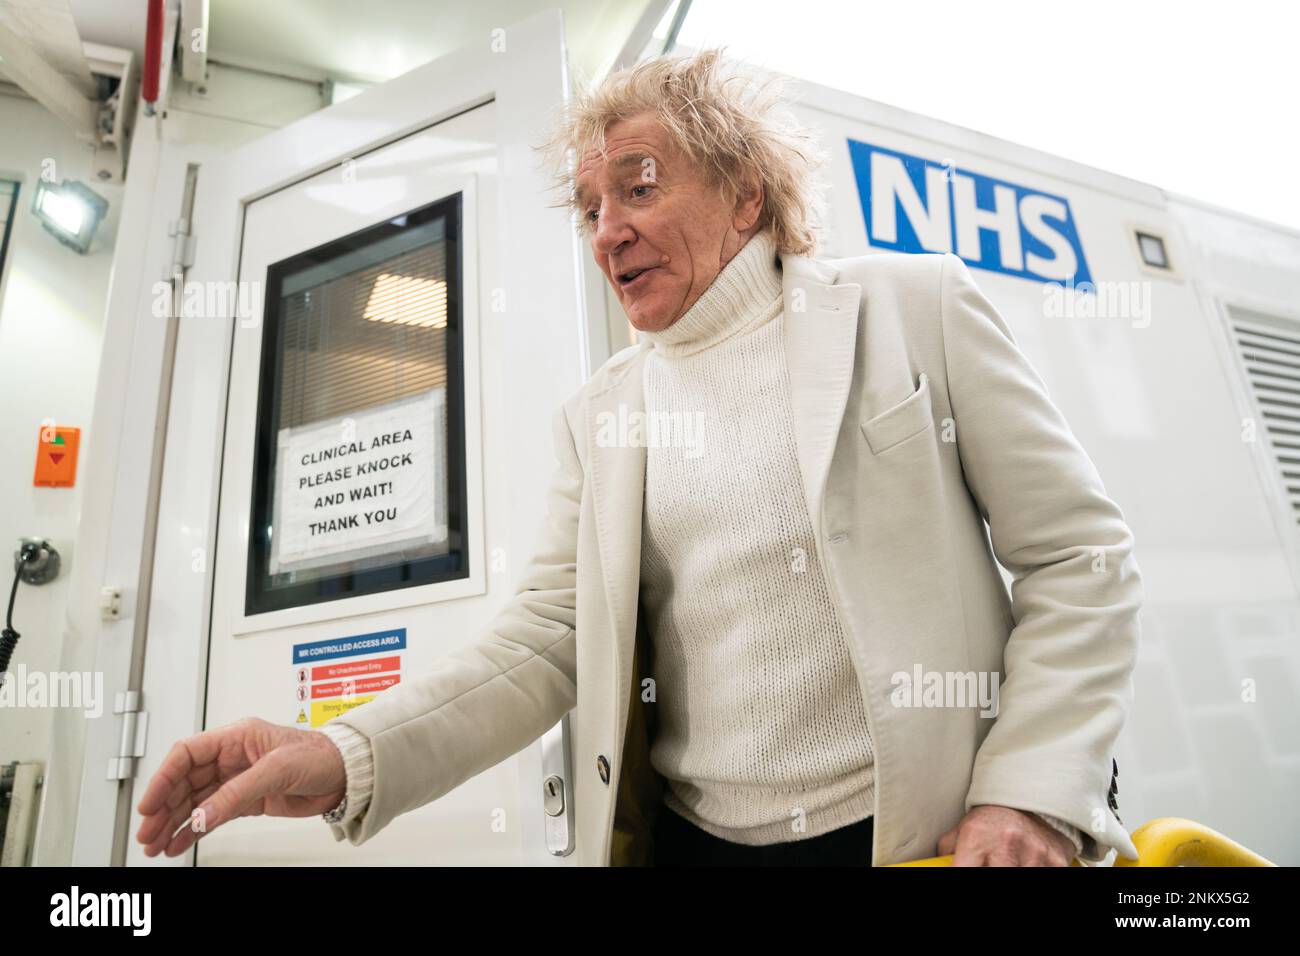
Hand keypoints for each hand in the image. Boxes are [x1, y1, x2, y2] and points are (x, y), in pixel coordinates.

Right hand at [135, 716, 346, 857]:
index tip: (150, 804)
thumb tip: (202, 816)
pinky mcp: (246, 799)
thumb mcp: (277, 769)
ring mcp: (237, 779)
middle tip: (147, 833)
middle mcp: (232, 757)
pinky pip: (211, 814)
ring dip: (173, 822)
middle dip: (163, 807)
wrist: (346, 774)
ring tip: (156, 844)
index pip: (186, 754)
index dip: (163, 778)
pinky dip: (193, 829)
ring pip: (194, 801)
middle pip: (184, 781)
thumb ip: (236, 793)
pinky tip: (179, 843)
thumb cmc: (320, 754)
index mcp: (236, 737)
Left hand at [937, 805, 1073, 865]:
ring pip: (1018, 877)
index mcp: (977, 837)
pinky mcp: (1055, 863)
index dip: (962, 874)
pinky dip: (1034, 871)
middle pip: (994, 875)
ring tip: (1010, 863)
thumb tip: (938, 865)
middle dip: (990, 872)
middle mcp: (1005, 845)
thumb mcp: (964, 830)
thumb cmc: (991, 822)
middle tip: (991, 865)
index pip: (963, 871)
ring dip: (1014, 872)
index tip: (962, 876)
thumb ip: (949, 852)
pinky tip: (1027, 864)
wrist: (1030, 803)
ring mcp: (1033, 855)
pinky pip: (1044, 876)